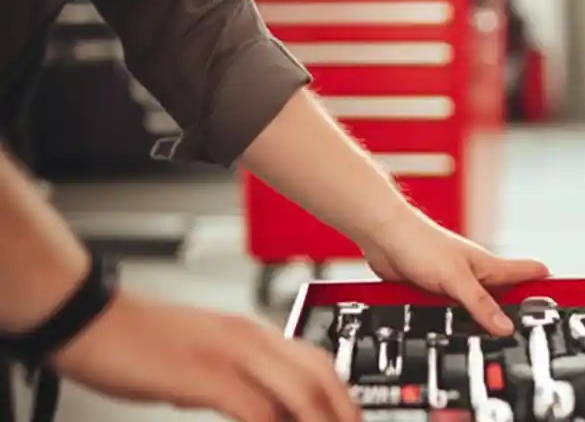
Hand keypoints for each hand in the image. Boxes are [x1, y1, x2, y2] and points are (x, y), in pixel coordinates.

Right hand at [51, 292, 358, 421]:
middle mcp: (250, 338)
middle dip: (341, 412)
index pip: (316, 360)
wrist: (90, 317)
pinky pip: (258, 410)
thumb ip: (234, 378)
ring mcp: (230, 355)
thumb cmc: (137, 340)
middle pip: (319, 376)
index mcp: (251, 332)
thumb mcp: (200, 358)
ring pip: (299, 392)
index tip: (348, 418)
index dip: (340, 394)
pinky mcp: (205, 376)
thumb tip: (260, 408)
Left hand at [360, 208, 549, 335]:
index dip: (547, 285)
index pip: (529, 273)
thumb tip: (505, 327)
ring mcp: (455, 283)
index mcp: (489, 266)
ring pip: (475, 308)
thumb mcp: (456, 279)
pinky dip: (451, 322)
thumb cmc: (421, 243)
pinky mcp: (434, 292)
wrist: (383, 236)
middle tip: (528, 333)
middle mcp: (476, 274)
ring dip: (478, 321)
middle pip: (504, 297)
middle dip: (514, 313)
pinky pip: (449, 313)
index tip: (563, 301)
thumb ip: (480, 303)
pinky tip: (451, 332)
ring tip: (492, 340)